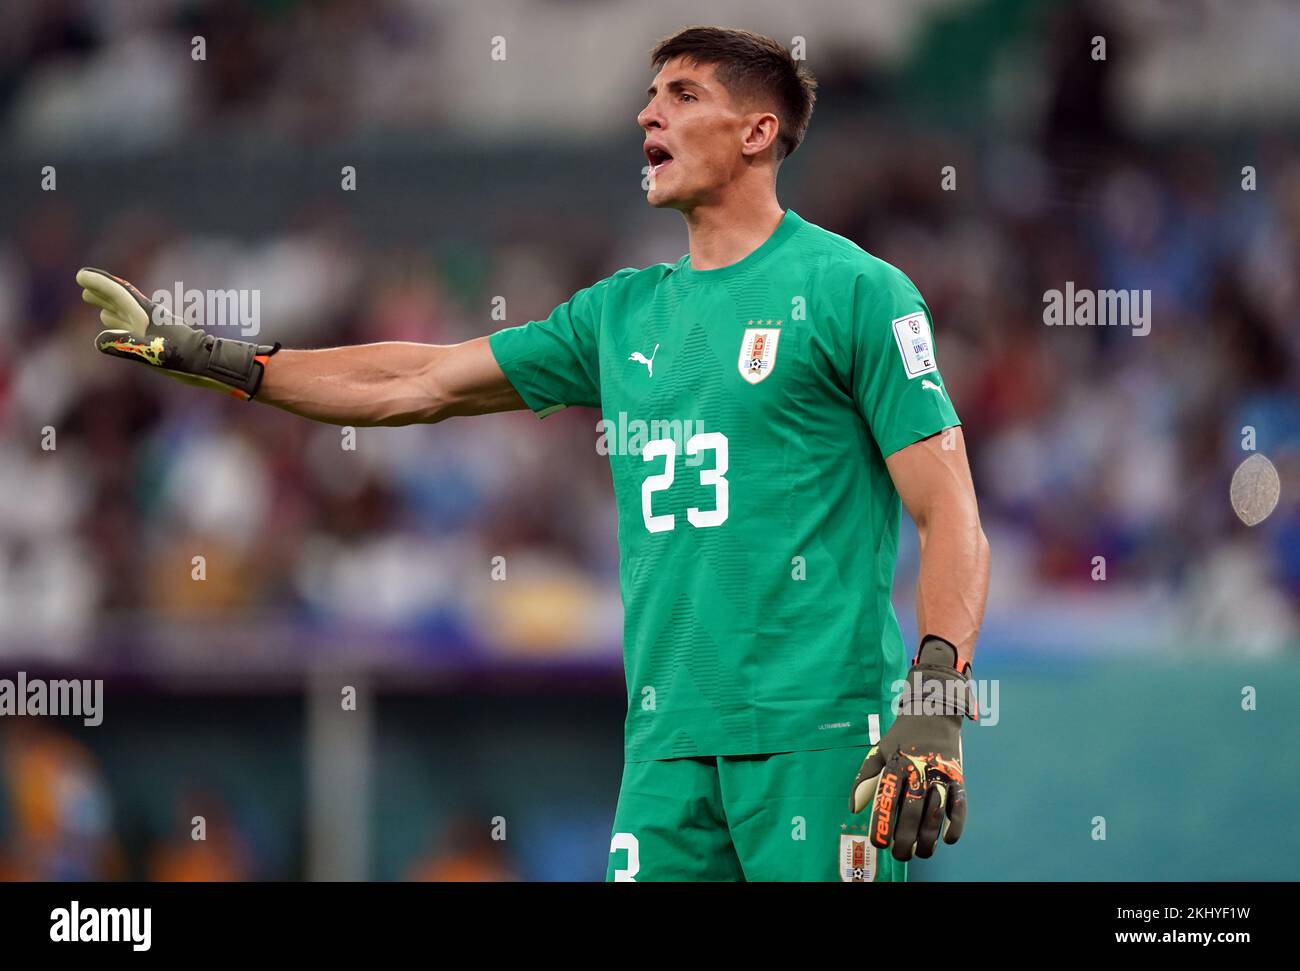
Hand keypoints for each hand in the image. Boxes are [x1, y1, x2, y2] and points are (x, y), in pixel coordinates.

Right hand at [78, 267, 277, 399]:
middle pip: (119, 298)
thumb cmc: (184, 358)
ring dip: (106, 303)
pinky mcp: (157, 338)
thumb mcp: (153, 353)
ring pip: (124, 310)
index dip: (99, 283)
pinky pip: (131, 323)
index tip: (81, 274)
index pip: (118, 293)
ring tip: (90, 299)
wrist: (210, 363)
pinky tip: (113, 322)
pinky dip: (118, 319)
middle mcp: (148, 317)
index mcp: (146, 315)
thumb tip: (97, 341)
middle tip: (82, 281)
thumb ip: (126, 346)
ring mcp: (153, 327)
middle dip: (100, 290)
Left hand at [849, 636, 974, 860]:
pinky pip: (959, 804)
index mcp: (896, 764)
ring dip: (929, 838)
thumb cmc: (902, 736)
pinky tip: (947, 840)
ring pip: (936, 812)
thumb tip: (853, 808)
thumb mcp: (880, 750)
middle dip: (905, 839)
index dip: (882, 824)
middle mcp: (918, 770)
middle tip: (899, 855)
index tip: (877, 844)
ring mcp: (940, 773)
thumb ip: (866, 778)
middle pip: (912, 812)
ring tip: (921, 854)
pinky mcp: (958, 776)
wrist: (934, 710)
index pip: (887, 799)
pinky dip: (956, 825)